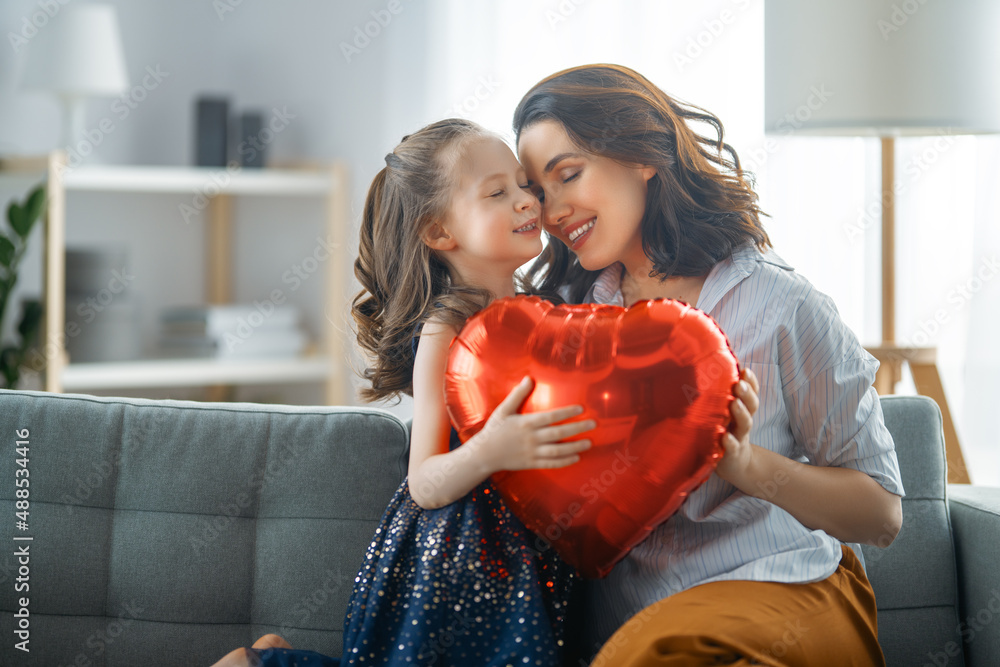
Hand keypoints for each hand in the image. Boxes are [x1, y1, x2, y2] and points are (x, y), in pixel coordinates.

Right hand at [466, 376, 594, 474]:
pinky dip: (565, 461)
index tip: (581, 408)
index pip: (550, 417)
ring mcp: (532, 452)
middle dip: (577, 428)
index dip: (567, 412)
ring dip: (575, 446)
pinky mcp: (532, 463)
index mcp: (525, 423)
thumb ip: (517, 395)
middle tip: (593, 424)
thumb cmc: (494, 430)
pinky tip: (577, 457)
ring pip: (558, 451)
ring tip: (589, 442)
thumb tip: (529, 378)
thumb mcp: (503, 410)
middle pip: (558, 434)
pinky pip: (551, 463)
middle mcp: (531, 439)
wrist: (483, 455)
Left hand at [715, 368, 758, 484]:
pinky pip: (732, 448)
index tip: (746, 370)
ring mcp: (739, 438)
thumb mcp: (724, 414)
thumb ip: (719, 396)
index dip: (751, 383)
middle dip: (747, 394)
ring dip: (740, 413)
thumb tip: (703, 369)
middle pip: (751, 406)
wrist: (735, 465)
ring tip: (735, 403)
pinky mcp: (731, 454)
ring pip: (745, 424)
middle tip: (740, 383)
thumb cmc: (725, 432)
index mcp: (742, 410)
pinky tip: (725, 436)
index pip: (751, 393)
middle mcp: (743, 422)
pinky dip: (730, 442)